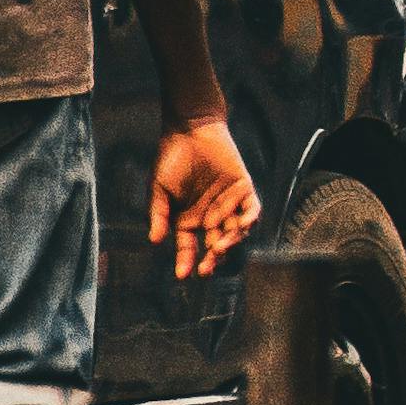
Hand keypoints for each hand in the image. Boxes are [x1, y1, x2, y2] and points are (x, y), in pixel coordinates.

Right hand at [148, 118, 260, 280]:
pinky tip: (243, 226)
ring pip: (234, 232)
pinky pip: (251, 210)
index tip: (183, 274)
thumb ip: (159, 214)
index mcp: (188, 220)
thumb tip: (154, 240)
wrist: (190, 130)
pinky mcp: (243, 190)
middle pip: (214, 245)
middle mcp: (209, 216)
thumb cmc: (171, 159)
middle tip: (207, 269)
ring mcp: (228, 205)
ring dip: (229, 242)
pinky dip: (250, 219)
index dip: (186, 261)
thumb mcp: (159, 189)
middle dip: (212, 260)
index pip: (188, 247)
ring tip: (220, 248)